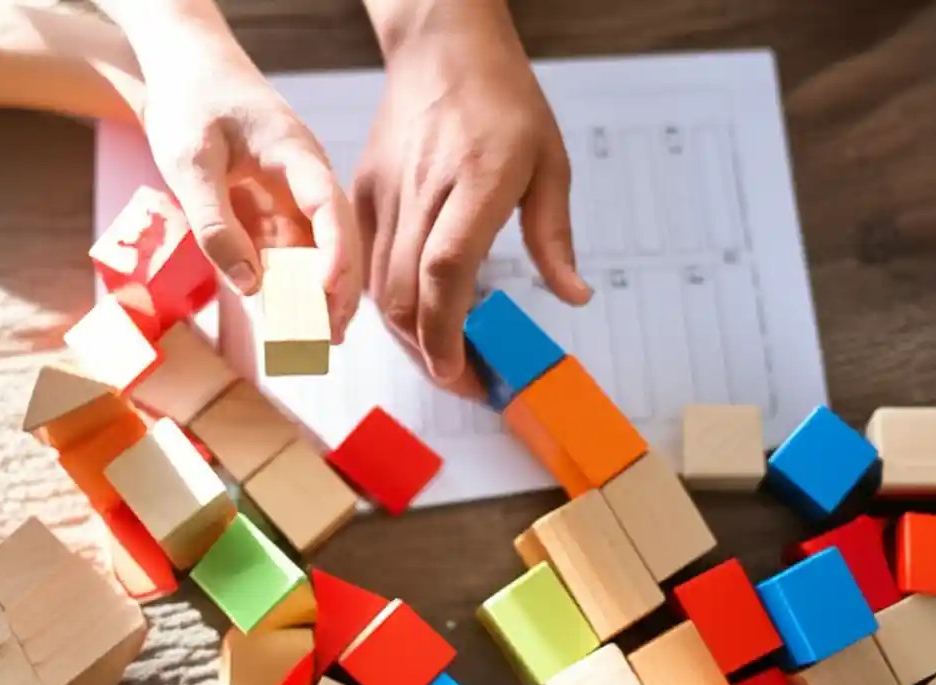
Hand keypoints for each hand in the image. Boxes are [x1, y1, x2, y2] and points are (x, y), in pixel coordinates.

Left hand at [135, 28, 361, 341]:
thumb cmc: (189, 104)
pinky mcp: (276, 205)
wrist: (187, 68)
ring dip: (319, 291)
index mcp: (296, 155)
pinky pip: (291, 249)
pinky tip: (285, 315)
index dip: (335, 254)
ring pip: (318, 248)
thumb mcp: (188, 163)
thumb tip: (248, 285)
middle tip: (330, 337)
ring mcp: (294, 192)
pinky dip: (290, 281)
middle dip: (339, 287)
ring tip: (316, 339)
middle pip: (338, 237)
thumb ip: (213, 223)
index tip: (329, 294)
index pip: (328, 208)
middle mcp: (306, 177)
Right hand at [353, 4, 590, 393]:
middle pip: (405, 292)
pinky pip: (365, 266)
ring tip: (443, 360)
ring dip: (407, 337)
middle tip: (464, 382)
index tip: (460, 372)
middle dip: (429, 352)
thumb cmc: (504, 102)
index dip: (445, 329)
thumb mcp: (550, 163)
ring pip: (378, 288)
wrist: (441, 50)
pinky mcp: (361, 194)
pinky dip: (386, 304)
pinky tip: (416, 320)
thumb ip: (555, 236)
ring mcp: (385, 193)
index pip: (445, 268)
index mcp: (477, 179)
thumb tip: (573, 296)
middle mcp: (423, 189)